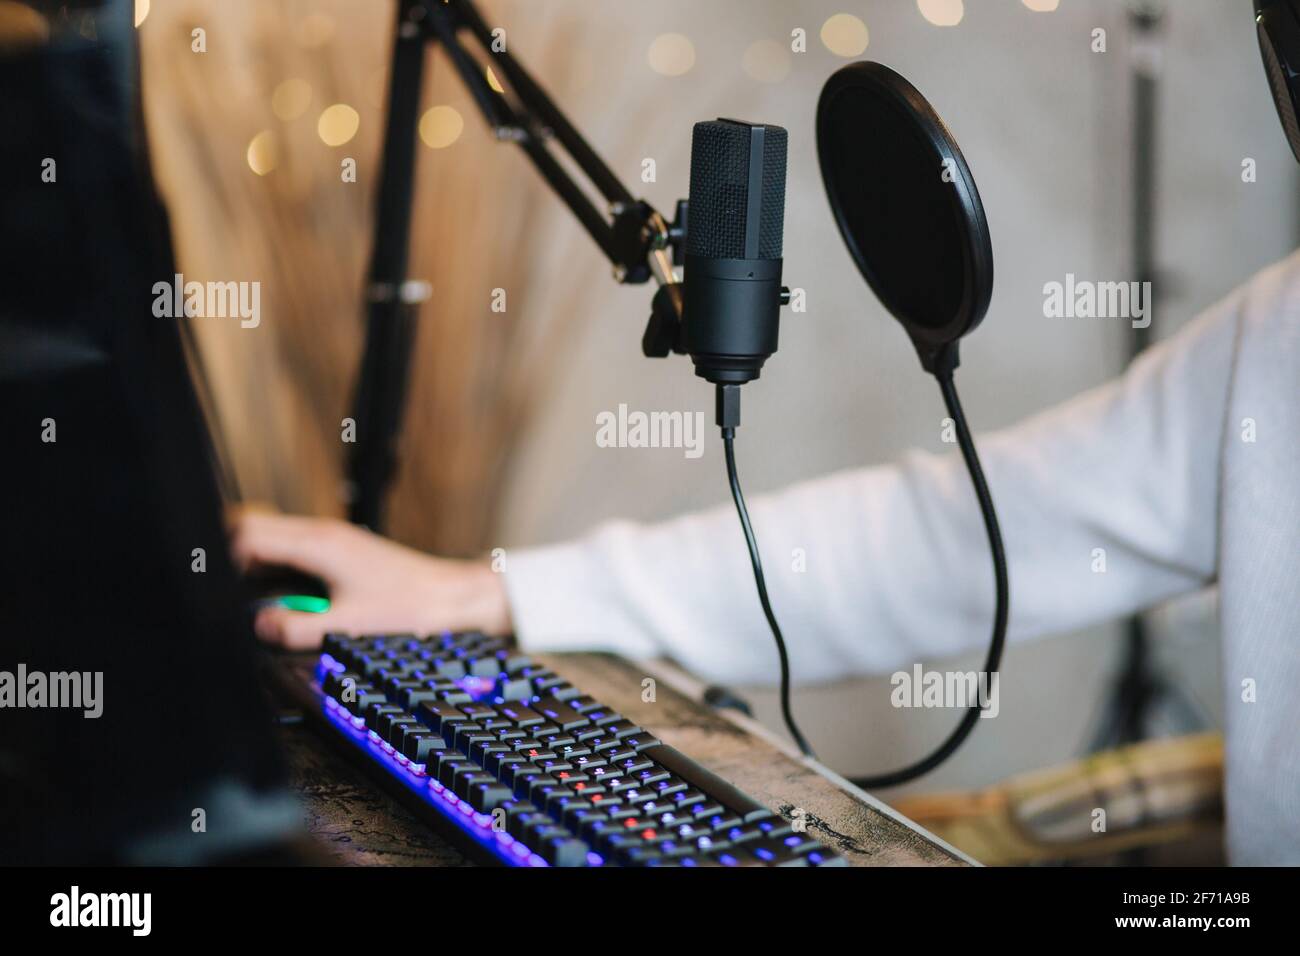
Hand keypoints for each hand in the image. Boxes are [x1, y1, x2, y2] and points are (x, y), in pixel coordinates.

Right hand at [229, 509, 511, 648]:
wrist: (454, 598)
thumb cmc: (411, 609)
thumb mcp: (346, 627)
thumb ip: (295, 628)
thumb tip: (258, 626)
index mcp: (318, 544)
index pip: (248, 535)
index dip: (220, 559)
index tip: (210, 588)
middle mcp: (322, 533)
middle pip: (254, 526)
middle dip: (229, 555)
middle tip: (219, 590)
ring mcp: (331, 539)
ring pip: (273, 537)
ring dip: (253, 562)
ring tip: (243, 596)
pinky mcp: (339, 551)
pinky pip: (292, 549)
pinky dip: (275, 567)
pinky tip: (277, 596)